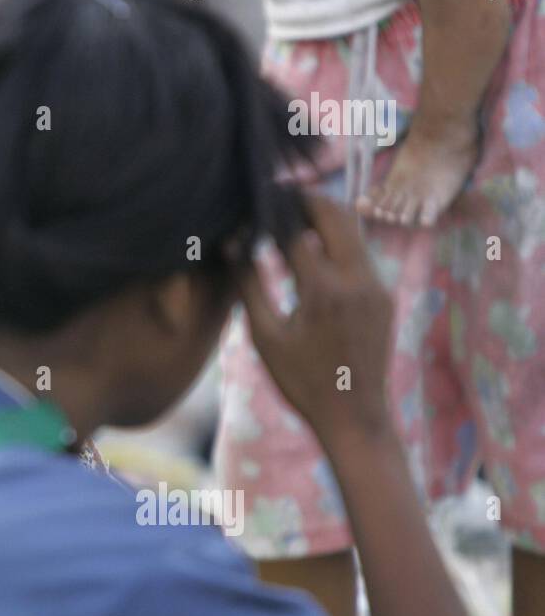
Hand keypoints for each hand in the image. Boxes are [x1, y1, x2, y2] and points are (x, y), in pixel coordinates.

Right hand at [239, 195, 395, 454]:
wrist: (355, 417)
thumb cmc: (301, 381)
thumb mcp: (265, 335)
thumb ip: (248, 284)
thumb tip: (231, 243)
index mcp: (323, 290)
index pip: (297, 230)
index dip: (274, 212)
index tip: (255, 202)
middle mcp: (357, 281)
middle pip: (336, 216)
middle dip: (308, 201)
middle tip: (280, 198)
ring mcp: (377, 288)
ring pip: (353, 232)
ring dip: (325, 220)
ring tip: (293, 219)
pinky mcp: (385, 297)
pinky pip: (360, 256)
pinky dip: (336, 244)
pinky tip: (314, 252)